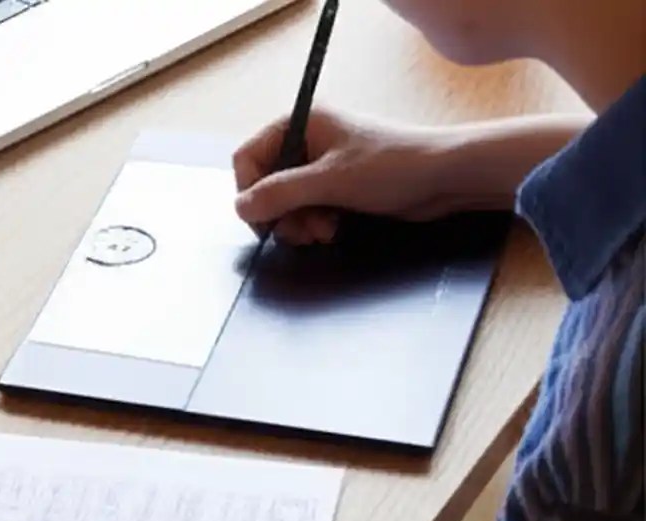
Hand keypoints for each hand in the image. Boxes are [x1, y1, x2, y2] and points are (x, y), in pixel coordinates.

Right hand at [233, 109, 454, 244]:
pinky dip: (312, 222)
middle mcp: (306, 140)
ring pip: (284, 202)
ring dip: (298, 222)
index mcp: (300, 123)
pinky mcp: (336, 185)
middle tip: (301, 231)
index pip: (248, 158)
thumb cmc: (394, 166)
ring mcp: (321, 164)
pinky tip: (332, 228)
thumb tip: (240, 206)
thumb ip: (280, 193)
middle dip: (280, 213)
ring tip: (322, 231)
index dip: (249, 191)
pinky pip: (305, 208)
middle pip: (265, 183)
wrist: (446, 178)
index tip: (262, 219)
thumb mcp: (329, 181)